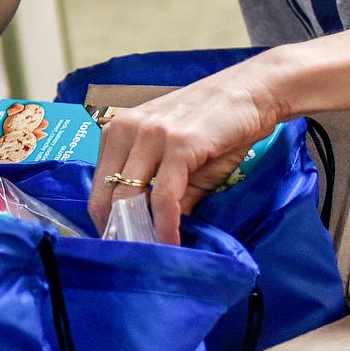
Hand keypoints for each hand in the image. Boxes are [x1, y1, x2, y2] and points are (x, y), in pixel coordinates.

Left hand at [87, 66, 282, 245]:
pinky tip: (172, 239)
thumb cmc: (215, 127)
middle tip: (132, 257)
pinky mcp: (178, 144)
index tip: (117, 243)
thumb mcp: (180, 161)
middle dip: (117, 229)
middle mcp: (125, 129)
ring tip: (151, 255)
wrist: (251, 93)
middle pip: (106, 192)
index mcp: (117, 131)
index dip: (104, 218)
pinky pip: (164, 195)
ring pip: (129, 194)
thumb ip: (163, 192)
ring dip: (139, 231)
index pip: (98, 184)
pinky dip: (166, 223)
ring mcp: (150, 134)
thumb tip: (153, 230)